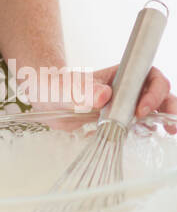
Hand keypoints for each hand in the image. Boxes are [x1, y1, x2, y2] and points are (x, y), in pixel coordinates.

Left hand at [19, 64, 175, 130]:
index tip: (140, 110)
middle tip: (169, 124)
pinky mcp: (119, 118)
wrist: (46, 98)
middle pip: (159, 90)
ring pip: (154, 106)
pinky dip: (149, 128)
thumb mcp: (66, 88)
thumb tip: (104, 95)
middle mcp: (126, 87)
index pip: (148, 75)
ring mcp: (124, 102)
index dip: (153, 91)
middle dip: (168, 104)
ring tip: (169, 131)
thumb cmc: (55, 86)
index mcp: (119, 75)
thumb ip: (82, 91)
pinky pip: (140, 122)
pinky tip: (148, 136)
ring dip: (165, 117)